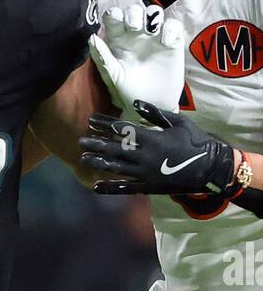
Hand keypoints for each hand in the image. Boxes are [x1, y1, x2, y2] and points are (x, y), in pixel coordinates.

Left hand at [80, 101, 237, 196]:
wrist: (210, 167)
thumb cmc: (195, 140)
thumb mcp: (177, 122)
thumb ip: (155, 113)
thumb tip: (136, 103)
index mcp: (152, 139)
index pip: (122, 130)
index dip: (105, 125)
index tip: (91, 120)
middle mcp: (144, 157)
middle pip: (115, 150)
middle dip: (97, 144)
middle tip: (81, 141)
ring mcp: (145, 174)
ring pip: (116, 168)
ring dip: (99, 163)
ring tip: (84, 158)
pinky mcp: (147, 187)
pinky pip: (125, 188)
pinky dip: (110, 187)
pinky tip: (95, 186)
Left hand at [89, 5, 185, 116]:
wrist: (151, 107)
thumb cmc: (128, 92)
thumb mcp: (113, 76)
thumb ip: (102, 58)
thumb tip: (92, 38)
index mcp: (118, 40)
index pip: (114, 18)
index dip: (114, 14)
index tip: (115, 18)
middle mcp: (136, 34)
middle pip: (135, 10)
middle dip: (134, 13)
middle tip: (134, 26)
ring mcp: (154, 36)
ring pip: (155, 12)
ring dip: (153, 16)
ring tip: (152, 30)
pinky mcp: (172, 42)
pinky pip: (173, 25)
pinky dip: (171, 29)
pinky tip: (166, 43)